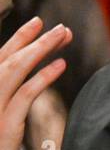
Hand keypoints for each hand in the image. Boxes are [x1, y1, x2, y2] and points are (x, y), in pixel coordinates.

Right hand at [0, 17, 71, 149]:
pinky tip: (61, 65)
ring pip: (16, 69)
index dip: (20, 39)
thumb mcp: (2, 124)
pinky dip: (43, 77)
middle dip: (35, 39)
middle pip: (10, 58)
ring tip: (63, 37)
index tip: (40, 25)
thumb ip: (10, 102)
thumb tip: (24, 88)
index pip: (2, 59)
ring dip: (41, 49)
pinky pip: (25, 94)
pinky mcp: (5, 124)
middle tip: (60, 27)